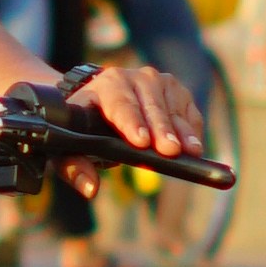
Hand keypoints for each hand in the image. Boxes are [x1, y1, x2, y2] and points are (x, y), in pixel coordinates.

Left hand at [74, 56, 200, 165]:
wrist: (100, 100)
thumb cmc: (84, 125)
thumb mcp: (71, 143)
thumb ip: (75, 166)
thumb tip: (90, 188)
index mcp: (106, 86)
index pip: (120, 104)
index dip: (131, 122)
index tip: (141, 141)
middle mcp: (134, 78)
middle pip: (151, 106)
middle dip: (161, 130)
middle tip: (170, 151)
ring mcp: (158, 82)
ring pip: (172, 108)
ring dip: (182, 131)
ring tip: (191, 151)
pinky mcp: (177, 92)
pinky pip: (188, 112)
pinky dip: (192, 130)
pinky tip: (193, 146)